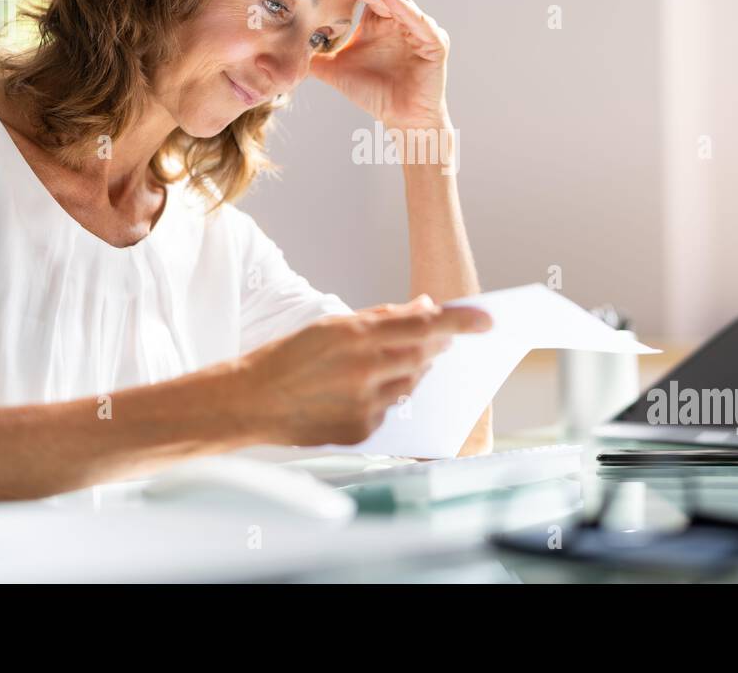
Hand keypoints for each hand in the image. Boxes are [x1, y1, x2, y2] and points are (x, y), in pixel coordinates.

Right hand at [239, 295, 491, 446]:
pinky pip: (392, 411)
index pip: (425, 326)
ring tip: (385, 366)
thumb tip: (425, 306)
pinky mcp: (363, 430)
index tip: (486, 319)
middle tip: (439, 341)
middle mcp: (366, 370)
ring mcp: (366, 404)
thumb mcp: (331, 326)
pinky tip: (362, 393)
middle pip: (424, 356)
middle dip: (435, 347)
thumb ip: (381, 317)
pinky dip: (388, 399)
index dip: (460, 322)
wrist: (252, 401)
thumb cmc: (289, 358)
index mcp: (357, 336)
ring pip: (411, 385)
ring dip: (412, 372)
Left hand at [309, 0, 450, 128]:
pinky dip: (407, 9)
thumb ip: (311, 58)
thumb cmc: (373, 93)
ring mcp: (418, 28)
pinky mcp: (434, 41)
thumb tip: (272, 54)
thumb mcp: (335, 70)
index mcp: (377, 20)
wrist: (402, 120)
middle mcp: (399, 18)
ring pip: (400, 1)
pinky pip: (420, 21)